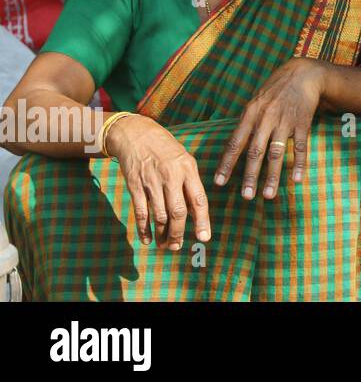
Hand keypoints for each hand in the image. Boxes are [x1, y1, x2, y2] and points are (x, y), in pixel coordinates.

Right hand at [108, 114, 210, 250]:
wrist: (137, 134)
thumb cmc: (166, 149)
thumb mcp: (184, 159)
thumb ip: (190, 183)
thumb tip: (194, 211)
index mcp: (188, 169)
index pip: (198, 199)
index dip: (202, 220)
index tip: (204, 237)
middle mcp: (171, 176)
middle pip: (178, 212)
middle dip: (179, 233)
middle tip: (178, 247)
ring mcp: (152, 182)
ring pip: (160, 215)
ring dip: (163, 234)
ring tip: (166, 245)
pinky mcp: (135, 186)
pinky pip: (141, 212)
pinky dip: (144, 228)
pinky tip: (148, 239)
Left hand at [215, 57, 325, 200]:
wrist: (302, 74)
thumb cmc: (275, 90)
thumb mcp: (255, 102)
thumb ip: (246, 124)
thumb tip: (234, 148)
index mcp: (250, 114)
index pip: (235, 143)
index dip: (227, 164)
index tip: (219, 183)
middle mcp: (266, 119)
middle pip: (255, 152)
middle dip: (250, 176)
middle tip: (246, 197)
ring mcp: (285, 121)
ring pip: (276, 153)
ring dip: (272, 176)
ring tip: (268, 195)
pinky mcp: (302, 123)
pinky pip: (300, 147)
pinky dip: (299, 164)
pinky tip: (296, 179)